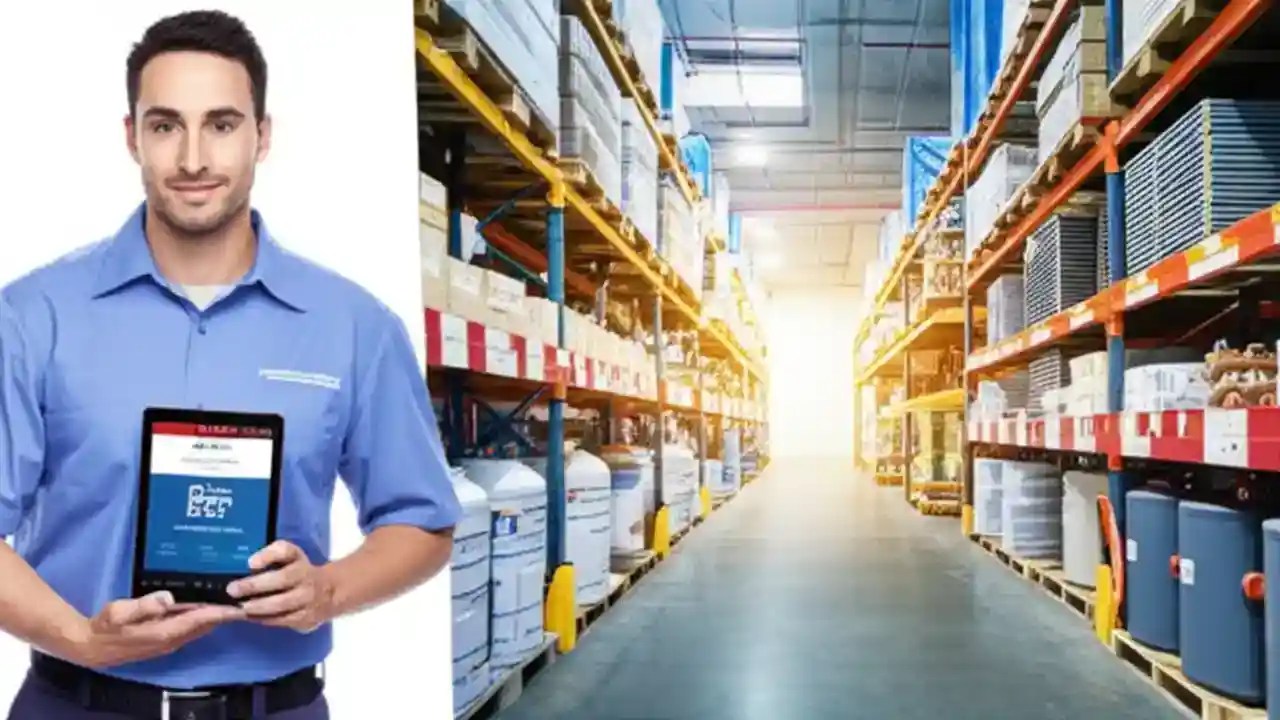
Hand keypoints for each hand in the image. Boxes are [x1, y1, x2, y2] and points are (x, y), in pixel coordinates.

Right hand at [69, 591, 243, 668]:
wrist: (93, 647)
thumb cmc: (105, 626)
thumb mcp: (119, 612)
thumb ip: (143, 605)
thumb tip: (166, 598)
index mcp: (164, 632)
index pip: (199, 620)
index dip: (219, 612)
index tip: (239, 605)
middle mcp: (171, 640)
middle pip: (205, 626)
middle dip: (224, 614)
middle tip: (245, 599)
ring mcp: (169, 642)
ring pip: (200, 629)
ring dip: (216, 618)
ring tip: (233, 602)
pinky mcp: (165, 641)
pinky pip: (191, 629)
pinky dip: (203, 620)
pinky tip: (208, 608)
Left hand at [228, 541, 334, 632]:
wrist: (329, 593)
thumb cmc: (297, 572)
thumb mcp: (288, 558)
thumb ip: (269, 557)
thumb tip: (246, 566)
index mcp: (298, 558)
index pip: (286, 551)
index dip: (268, 556)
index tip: (250, 563)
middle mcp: (306, 576)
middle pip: (282, 579)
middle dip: (255, 585)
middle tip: (232, 590)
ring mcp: (308, 599)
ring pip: (282, 603)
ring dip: (258, 606)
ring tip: (240, 607)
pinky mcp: (306, 618)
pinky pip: (282, 619)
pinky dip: (264, 618)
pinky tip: (250, 616)